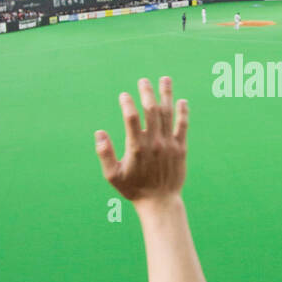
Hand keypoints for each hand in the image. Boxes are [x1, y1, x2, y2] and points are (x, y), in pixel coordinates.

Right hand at [95, 76, 187, 202]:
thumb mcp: (112, 176)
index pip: (132, 119)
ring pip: (168, 114)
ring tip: (165, 79)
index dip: (127, 104)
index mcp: (136, 148)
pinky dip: (183, 112)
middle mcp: (154, 143)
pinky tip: (182, 101)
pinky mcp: (180, 149)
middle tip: (143, 80)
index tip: (124, 95)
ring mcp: (169, 145)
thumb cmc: (133, 189)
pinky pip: (183, 126)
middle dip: (147, 93)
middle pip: (151, 111)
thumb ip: (105, 154)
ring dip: (166, 95)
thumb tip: (98, 133)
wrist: (160, 202)